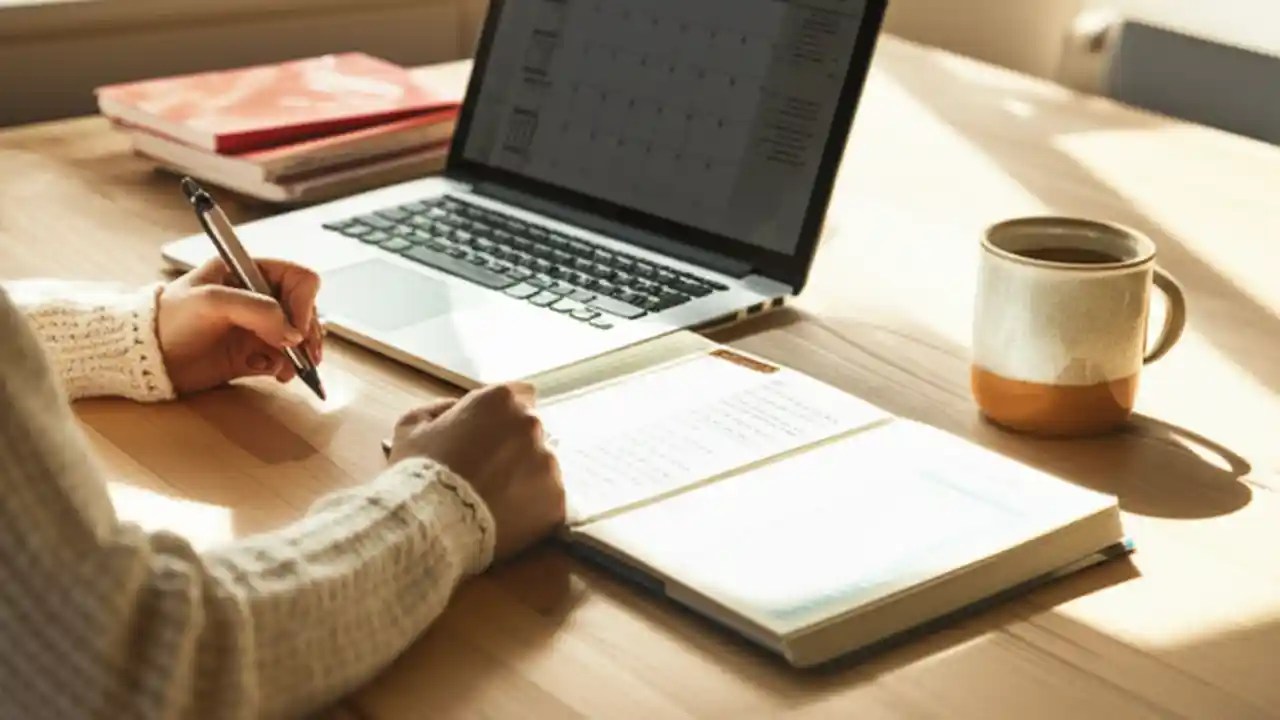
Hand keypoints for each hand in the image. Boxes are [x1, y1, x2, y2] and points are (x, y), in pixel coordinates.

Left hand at [157, 257, 323, 394]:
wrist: (146, 358)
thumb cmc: (168, 319)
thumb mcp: (211, 302)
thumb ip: (258, 310)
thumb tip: (293, 333)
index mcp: (249, 272)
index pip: (297, 278)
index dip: (304, 302)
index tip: (296, 328)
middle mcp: (257, 297)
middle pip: (304, 310)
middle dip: (307, 332)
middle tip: (305, 355)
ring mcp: (257, 326)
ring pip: (298, 337)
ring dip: (301, 354)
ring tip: (291, 369)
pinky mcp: (252, 353)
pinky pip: (284, 358)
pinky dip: (287, 367)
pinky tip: (276, 373)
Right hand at [390, 384, 564, 560]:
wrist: (431, 526)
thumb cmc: (418, 472)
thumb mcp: (412, 425)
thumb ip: (441, 408)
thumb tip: (457, 409)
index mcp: (499, 400)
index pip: (520, 395)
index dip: (503, 417)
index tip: (491, 436)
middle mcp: (531, 425)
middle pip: (530, 432)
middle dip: (513, 447)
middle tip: (488, 472)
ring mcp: (548, 463)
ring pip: (542, 466)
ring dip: (525, 477)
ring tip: (496, 500)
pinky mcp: (557, 499)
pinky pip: (548, 500)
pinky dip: (533, 508)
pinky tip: (508, 518)